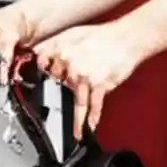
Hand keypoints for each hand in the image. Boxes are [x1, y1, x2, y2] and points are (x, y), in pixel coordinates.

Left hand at [34, 22, 145, 136]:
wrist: (127, 38)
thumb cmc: (104, 35)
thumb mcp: (74, 33)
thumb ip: (56, 44)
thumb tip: (39, 54)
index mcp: (61, 48)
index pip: (41, 65)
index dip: (39, 74)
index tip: (38, 84)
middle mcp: (69, 63)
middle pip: (57, 86)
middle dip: (58, 96)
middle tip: (57, 108)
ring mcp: (83, 75)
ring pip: (75, 102)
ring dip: (75, 120)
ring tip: (74, 132)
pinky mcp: (99, 84)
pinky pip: (93, 105)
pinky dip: (92, 118)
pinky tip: (90, 127)